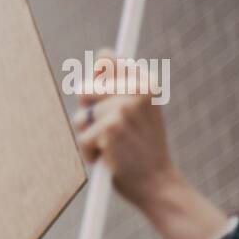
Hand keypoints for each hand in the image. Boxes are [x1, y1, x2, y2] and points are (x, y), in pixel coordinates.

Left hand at [72, 49, 176, 209]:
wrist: (158, 182)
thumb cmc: (141, 148)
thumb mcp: (137, 112)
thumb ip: (117, 86)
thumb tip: (100, 55)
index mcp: (146, 82)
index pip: (105, 59)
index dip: (98, 83)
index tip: (109, 104)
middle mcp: (138, 90)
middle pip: (84, 89)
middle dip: (88, 113)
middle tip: (113, 132)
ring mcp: (124, 108)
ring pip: (80, 118)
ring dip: (89, 137)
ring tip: (113, 147)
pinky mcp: (111, 127)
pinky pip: (82, 138)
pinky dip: (89, 153)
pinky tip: (110, 159)